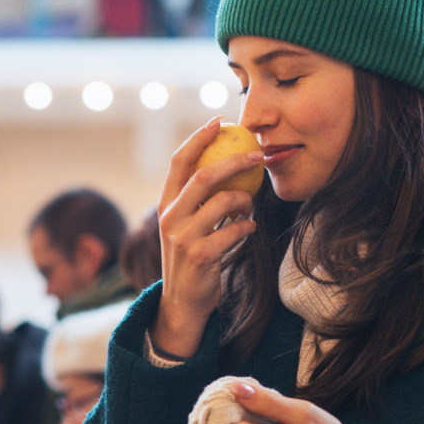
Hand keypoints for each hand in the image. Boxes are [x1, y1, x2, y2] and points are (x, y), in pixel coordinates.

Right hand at [153, 118, 260, 358]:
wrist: (183, 303)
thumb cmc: (191, 258)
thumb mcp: (186, 225)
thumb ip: (198, 200)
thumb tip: (228, 165)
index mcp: (166, 204)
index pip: (178, 161)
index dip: (198, 138)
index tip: (219, 121)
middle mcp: (170, 218)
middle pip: (204, 176)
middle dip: (235, 161)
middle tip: (257, 154)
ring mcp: (184, 237)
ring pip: (224, 202)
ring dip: (246, 200)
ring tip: (250, 205)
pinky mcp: (202, 255)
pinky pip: (235, 230)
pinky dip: (248, 225)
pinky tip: (249, 228)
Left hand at [208, 379, 368, 423]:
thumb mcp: (303, 413)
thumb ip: (267, 401)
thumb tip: (235, 388)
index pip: (220, 423)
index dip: (220, 401)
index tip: (232, 386)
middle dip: (222, 408)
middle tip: (244, 393)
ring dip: (228, 418)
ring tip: (254, 406)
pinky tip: (256, 420)